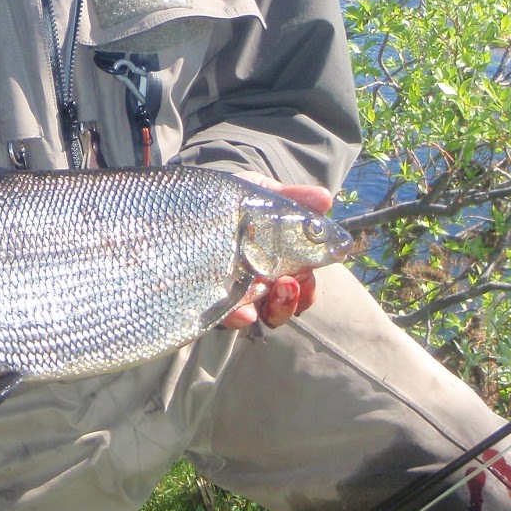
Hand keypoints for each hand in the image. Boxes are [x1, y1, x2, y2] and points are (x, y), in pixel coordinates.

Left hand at [221, 171, 333, 329]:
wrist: (184, 201)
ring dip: (279, 307)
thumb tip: (326, 198)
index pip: (300, 285)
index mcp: (275, 261)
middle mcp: (257, 281)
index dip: (308, 288)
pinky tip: (245, 311)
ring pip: (264, 315)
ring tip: (278, 288)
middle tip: (294, 283)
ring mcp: (234, 292)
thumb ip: (292, 198)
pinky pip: (229, 317)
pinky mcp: (209, 299)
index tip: (309, 277)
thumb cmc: (229, 200)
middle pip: (285, 305)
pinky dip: (241, 317)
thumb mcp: (260, 193)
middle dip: (296, 299)